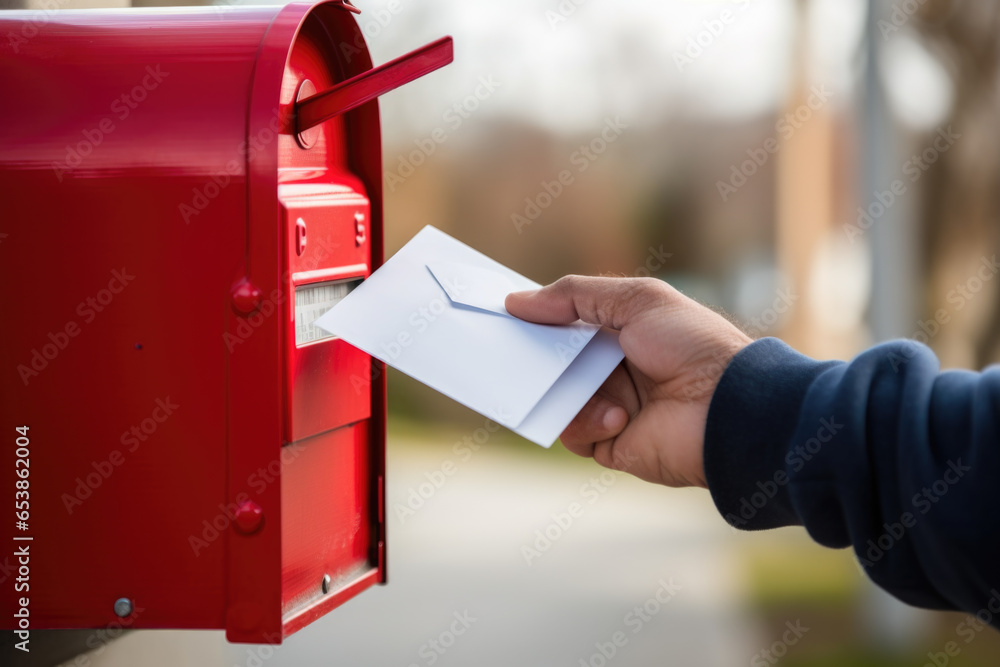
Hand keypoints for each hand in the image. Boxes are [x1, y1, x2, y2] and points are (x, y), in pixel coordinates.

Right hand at [505, 276, 750, 487]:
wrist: (729, 410)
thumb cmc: (693, 346)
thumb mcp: (637, 300)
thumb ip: (575, 296)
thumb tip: (517, 302)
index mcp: (623, 331)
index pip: (567, 323)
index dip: (538, 319)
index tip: (504, 312)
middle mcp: (614, 369)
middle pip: (554, 362)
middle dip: (533, 356)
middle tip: (505, 349)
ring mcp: (611, 407)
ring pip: (556, 399)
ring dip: (567, 392)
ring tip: (591, 388)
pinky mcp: (611, 444)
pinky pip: (572, 433)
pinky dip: (585, 423)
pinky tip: (618, 418)